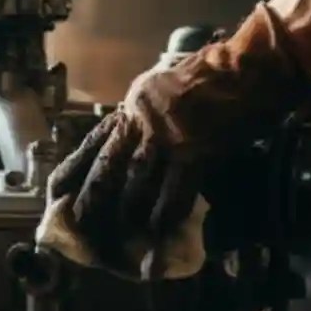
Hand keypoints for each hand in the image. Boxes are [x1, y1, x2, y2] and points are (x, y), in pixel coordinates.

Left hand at [37, 3, 308, 279]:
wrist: (254, 62)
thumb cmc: (219, 76)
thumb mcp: (168, 90)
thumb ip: (148, 116)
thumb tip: (139, 149)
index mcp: (132, 106)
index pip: (90, 145)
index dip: (71, 174)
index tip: (55, 197)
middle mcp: (139, 120)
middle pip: (104, 172)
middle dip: (91, 208)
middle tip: (83, 235)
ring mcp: (165, 137)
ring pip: (133, 189)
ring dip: (127, 222)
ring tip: (120, 248)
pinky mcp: (194, 151)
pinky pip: (172, 195)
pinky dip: (163, 220)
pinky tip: (157, 239)